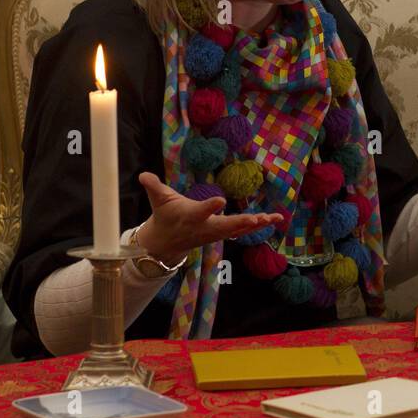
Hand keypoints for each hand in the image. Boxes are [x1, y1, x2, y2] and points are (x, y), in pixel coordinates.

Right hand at [136, 172, 278, 264]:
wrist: (166, 242)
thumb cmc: (165, 215)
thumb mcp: (158, 200)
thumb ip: (153, 187)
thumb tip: (143, 174)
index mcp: (190, 216)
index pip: (200, 211)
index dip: (209, 207)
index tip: (220, 201)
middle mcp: (205, 226)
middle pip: (224, 226)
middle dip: (240, 223)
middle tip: (256, 219)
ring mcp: (215, 233)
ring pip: (238, 229)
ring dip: (256, 224)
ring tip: (274, 218)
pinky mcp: (223, 233)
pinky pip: (243, 230)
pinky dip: (258, 225)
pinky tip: (274, 220)